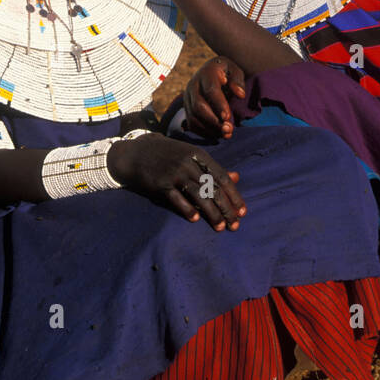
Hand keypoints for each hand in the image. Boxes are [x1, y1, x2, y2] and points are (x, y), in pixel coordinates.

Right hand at [107, 134, 245, 231]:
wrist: (137, 153)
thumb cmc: (168, 155)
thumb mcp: (191, 156)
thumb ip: (212, 169)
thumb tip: (236, 177)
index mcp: (199, 155)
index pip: (222, 177)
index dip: (234, 195)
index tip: (242, 212)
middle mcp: (189, 163)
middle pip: (213, 188)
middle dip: (226, 208)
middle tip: (235, 225)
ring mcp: (175, 173)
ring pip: (198, 195)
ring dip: (211, 213)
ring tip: (220, 227)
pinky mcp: (161, 183)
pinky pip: (176, 198)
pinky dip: (186, 208)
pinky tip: (195, 219)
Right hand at [184, 57, 245, 138]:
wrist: (212, 70)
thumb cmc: (226, 72)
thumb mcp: (235, 70)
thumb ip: (238, 80)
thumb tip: (240, 94)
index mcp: (206, 73)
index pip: (210, 90)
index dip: (219, 105)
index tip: (227, 117)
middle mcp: (193, 85)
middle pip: (198, 106)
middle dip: (213, 121)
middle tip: (228, 130)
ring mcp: (188, 97)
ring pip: (193, 117)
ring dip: (209, 129)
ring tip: (226, 134)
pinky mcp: (186, 108)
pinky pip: (191, 124)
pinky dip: (203, 132)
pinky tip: (217, 135)